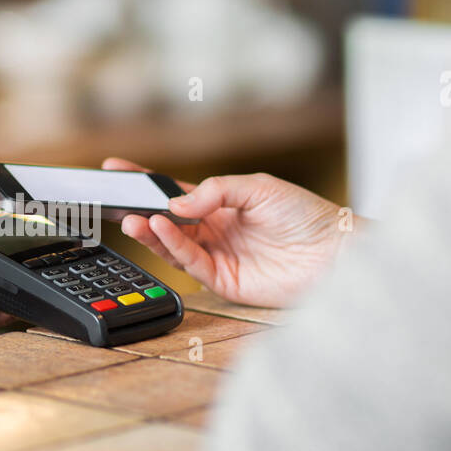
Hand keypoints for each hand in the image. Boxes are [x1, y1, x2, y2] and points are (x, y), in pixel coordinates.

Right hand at [103, 158, 359, 307]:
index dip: (146, 183)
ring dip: (152, 232)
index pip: (176, 192)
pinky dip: (173, 246)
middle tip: (118, 204)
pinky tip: (162, 230)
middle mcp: (216, 231)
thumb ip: (215, 191)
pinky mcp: (224, 281)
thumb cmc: (306, 216)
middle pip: (168, 222)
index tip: (117, 169)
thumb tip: (176, 203)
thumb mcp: (258, 188)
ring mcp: (218, 256)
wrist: (334, 253)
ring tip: (135, 220)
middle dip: (141, 212)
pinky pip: (190, 263)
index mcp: (223, 204)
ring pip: (174, 245)